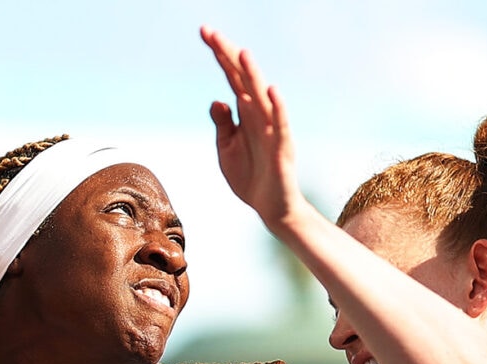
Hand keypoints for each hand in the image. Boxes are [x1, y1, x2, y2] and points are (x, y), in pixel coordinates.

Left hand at [200, 26, 305, 229]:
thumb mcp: (227, 149)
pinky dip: (277, 107)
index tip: (204, 32)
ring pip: (261, 97)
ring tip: (241, 53)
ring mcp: (271, 130)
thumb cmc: (250, 177)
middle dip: (227, 56)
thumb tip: (216, 100)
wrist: (270, 209)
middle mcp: (259, 115)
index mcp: (245, 113)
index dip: (219, 55)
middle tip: (210, 32)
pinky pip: (280, 125)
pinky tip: (270, 90)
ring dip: (252, 75)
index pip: (231, 76)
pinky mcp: (282, 149)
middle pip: (242, 79)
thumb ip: (222, 125)